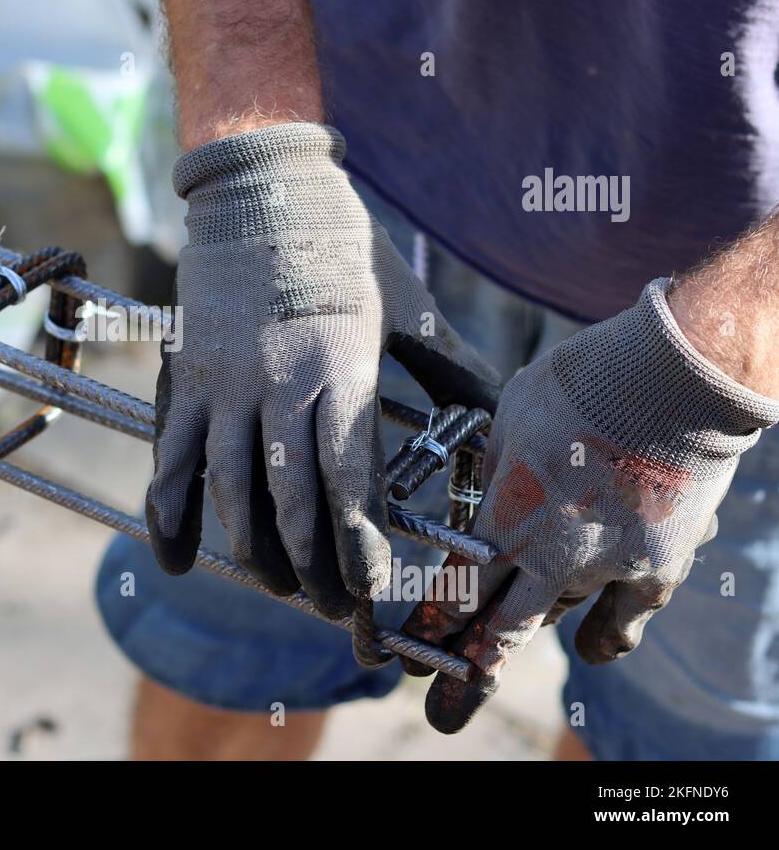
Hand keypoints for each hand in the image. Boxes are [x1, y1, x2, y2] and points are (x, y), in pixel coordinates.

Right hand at [146, 123, 500, 619]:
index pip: (348, 477)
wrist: (262, 192)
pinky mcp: (183, 378)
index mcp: (341, 368)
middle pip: (290, 497)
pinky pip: (170, 457)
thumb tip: (497, 418)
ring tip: (276, 587)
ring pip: (230, 488)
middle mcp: (279, 384)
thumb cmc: (344, 251)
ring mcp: (224, 383)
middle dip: (312, 566)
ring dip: (252, 548)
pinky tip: (176, 560)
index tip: (370, 590)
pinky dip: (167, 513)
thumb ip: (450, 369)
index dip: (356, 542)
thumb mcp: (407, 307)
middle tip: (332, 609)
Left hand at [403, 278, 778, 732]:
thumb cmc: (581, 382)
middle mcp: (549, 556)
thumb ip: (495, 466)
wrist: (676, 379)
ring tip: (482, 683)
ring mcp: (604, 569)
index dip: (430, 625)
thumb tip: (488, 489)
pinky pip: (626, 620)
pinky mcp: (656, 567)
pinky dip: (607, 639)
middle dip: (458, 669)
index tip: (406, 651)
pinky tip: (594, 654)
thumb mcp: (510, 415)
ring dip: (514, 651)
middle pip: (495, 628)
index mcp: (505, 517)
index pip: (456, 589)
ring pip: (550, 622)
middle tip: (432, 702)